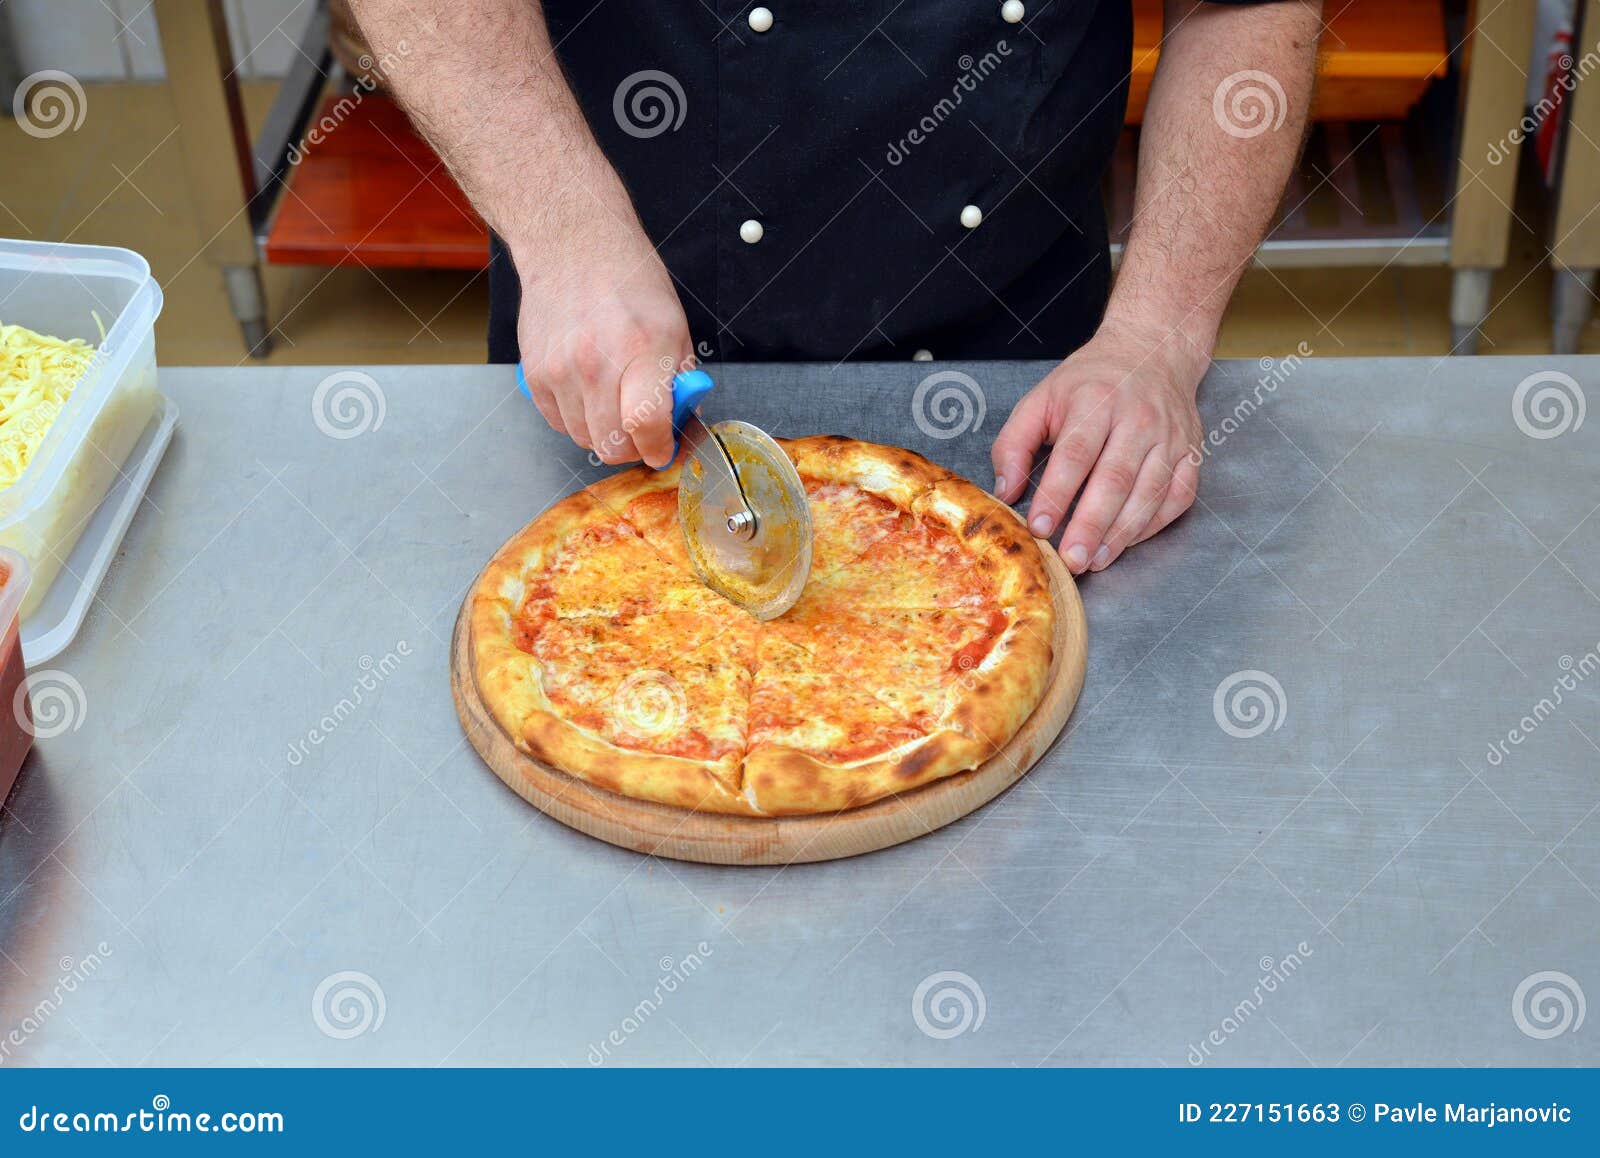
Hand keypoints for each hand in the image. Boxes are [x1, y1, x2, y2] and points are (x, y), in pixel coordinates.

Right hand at [514, 197, 691, 467]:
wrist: (572, 246)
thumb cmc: (628, 280)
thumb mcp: (674, 324)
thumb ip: (679, 379)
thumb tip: (682, 424)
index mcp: (642, 348)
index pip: (646, 424)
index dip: (658, 449)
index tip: (664, 451)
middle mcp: (596, 363)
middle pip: (611, 444)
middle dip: (633, 448)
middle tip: (642, 433)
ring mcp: (560, 370)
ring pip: (584, 438)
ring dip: (603, 433)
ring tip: (613, 402)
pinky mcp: (535, 374)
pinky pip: (558, 422)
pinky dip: (576, 419)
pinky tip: (588, 392)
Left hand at [990, 321, 1205, 573]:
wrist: (1153, 351)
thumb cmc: (1090, 382)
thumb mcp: (1041, 398)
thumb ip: (1014, 443)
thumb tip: (1005, 491)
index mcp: (1096, 401)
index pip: (1075, 454)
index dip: (1057, 494)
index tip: (1039, 528)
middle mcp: (1138, 419)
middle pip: (1115, 479)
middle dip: (1091, 525)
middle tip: (1071, 559)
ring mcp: (1170, 437)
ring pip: (1149, 493)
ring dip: (1121, 533)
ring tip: (1094, 560)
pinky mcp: (1191, 453)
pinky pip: (1178, 497)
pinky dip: (1153, 525)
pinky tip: (1126, 541)